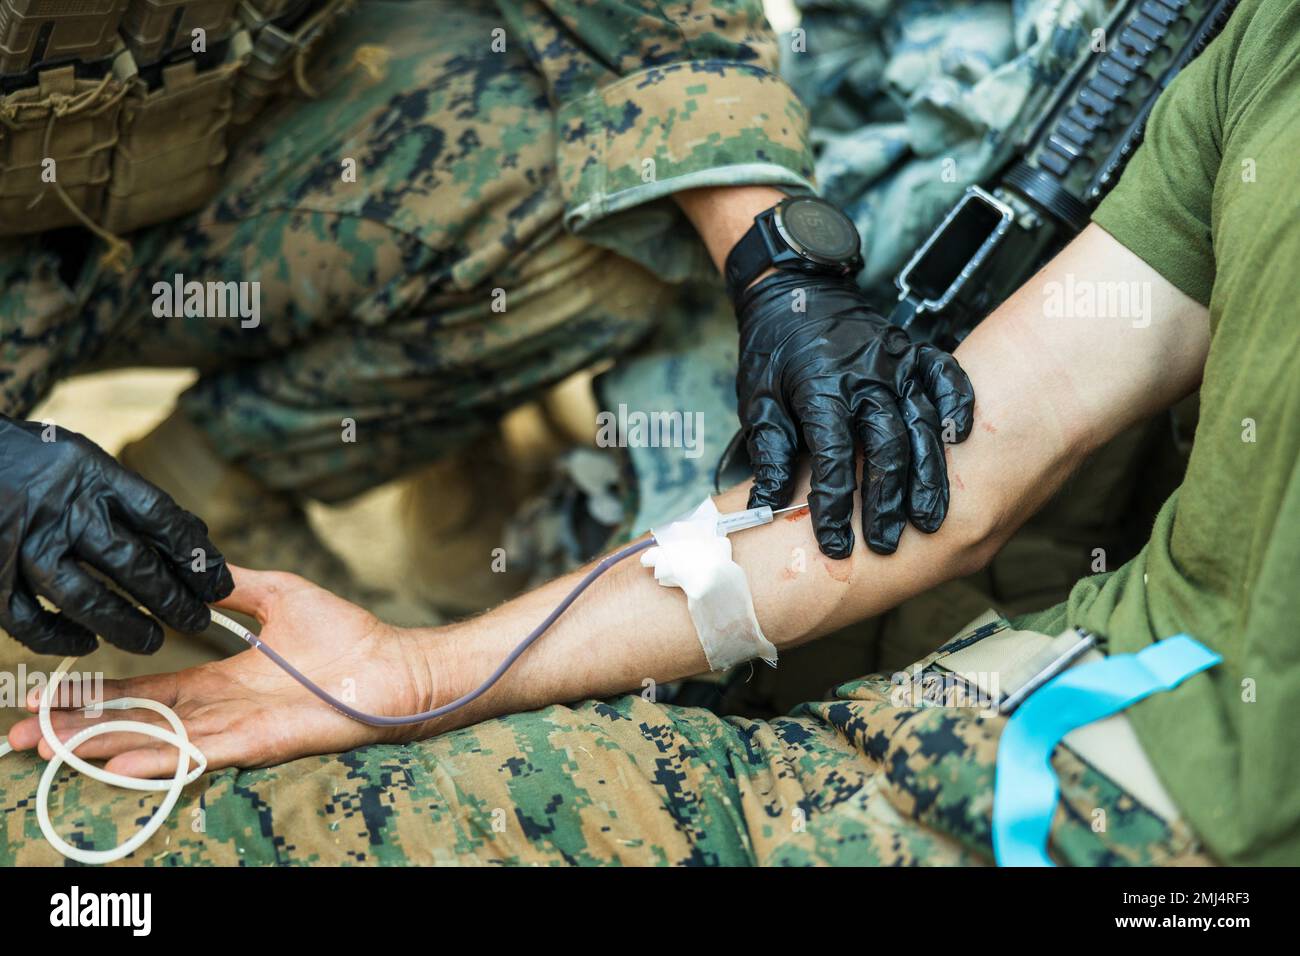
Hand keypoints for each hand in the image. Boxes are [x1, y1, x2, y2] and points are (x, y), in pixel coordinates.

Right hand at [0, 416, 233, 654]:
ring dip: (124, 626)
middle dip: (172, 599)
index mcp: (92, 477)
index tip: (219, 582)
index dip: (195, 555)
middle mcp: (61, 511)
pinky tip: (86, 642)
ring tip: (153, 641)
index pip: (160, 518)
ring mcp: (24, 545)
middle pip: (131, 563)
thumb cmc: (39, 462)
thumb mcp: (88, 461)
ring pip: (84, 599)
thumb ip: (135, 499)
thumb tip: (196, 538)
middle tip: (197, 620)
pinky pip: (28, 620)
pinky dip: (59, 637)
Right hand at [5, 567, 447, 774]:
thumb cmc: (348, 635)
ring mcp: (240, 729)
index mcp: (222, 678)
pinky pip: (202, 752)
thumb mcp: (280, 596)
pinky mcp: (263, 742)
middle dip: (79, 730)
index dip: (99, 696)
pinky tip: (116, 762)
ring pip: (157, 741)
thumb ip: (236, 586)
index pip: (147, 691)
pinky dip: (159, 758)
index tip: (52, 698)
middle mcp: (222, 709)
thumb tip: (196, 568)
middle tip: (22, 738)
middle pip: (137, 722)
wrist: (397, 665)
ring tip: (49, 751)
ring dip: (101, 747)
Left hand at [736, 272, 974, 556]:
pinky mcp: (913, 351)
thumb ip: (769, 451)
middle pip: (886, 447)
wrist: (795, 291)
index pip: (831, 458)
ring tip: (931, 517)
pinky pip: (944, 376)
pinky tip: (961, 439)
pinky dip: (958, 405)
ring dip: (928, 474)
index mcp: (820, 390)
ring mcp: (894, 363)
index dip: (833, 505)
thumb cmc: (774, 351)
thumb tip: (769, 504)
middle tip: (887, 543)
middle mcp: (864, 378)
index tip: (834, 544)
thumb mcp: (757, 399)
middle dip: (888, 501)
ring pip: (921, 424)